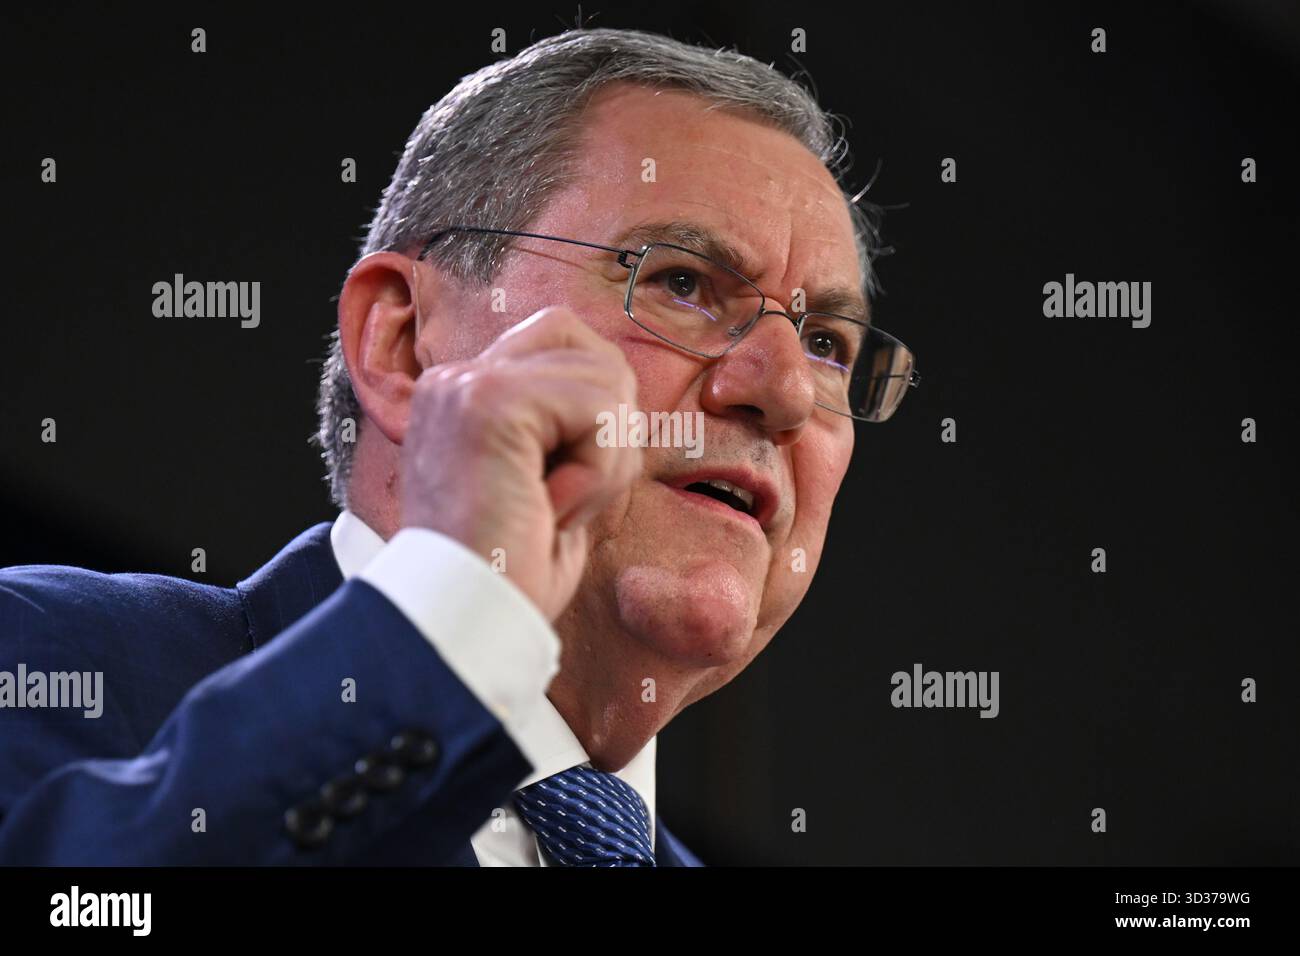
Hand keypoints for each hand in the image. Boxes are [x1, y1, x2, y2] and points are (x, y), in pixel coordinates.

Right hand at [400, 307, 642, 621]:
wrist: (468, 624)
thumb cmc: (513, 576)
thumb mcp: (549, 486)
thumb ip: (571, 429)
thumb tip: (620, 394)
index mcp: (465, 396)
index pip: (566, 342)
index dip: (598, 416)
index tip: (561, 490)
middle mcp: (457, 379)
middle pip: (595, 353)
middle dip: (611, 434)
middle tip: (564, 501)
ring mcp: (466, 384)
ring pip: (606, 380)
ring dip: (605, 462)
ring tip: (554, 509)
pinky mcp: (488, 401)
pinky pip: (598, 410)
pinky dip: (597, 471)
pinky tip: (551, 510)